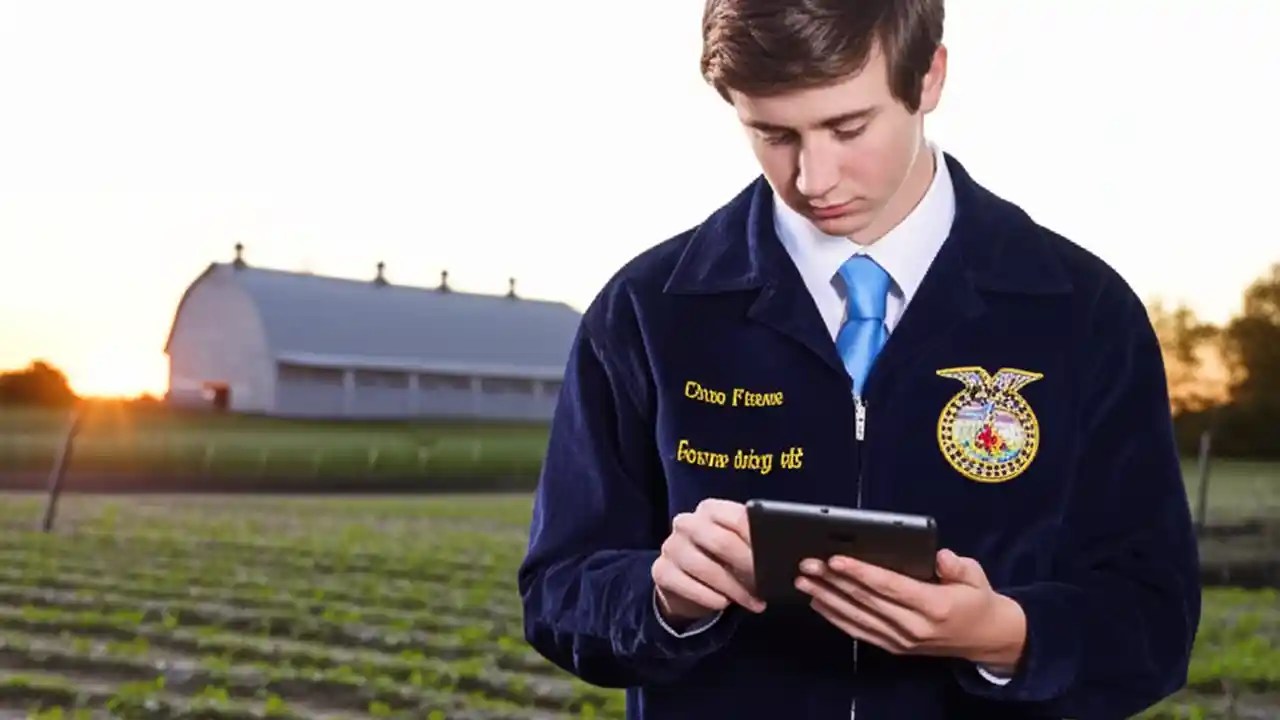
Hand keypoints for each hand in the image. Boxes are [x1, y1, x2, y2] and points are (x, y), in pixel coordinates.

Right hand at [651, 498, 766, 624]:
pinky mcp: (661, 571)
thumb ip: (751, 543)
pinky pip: (690, 587)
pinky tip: (724, 603)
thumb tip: (779, 555)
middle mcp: (687, 523)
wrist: (681, 580)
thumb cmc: (718, 559)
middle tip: (766, 583)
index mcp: (709, 509)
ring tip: (754, 602)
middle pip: (722, 543)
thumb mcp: (734, 545)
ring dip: (735, 589)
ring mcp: (671, 546)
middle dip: (748, 566)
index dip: (758, 539)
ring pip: (708, 569)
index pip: (737, 518)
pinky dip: (711, 598)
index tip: (776, 558)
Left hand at [794, 549, 1025, 672]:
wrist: (986, 639)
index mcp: (934, 606)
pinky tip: (818, 601)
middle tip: (807, 563)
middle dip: (833, 581)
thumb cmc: (976, 599)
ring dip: (827, 598)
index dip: (860, 572)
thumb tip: (939, 556)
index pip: (889, 586)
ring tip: (803, 580)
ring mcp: (901, 640)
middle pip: (866, 600)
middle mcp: (913, 627)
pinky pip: (859, 631)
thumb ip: (957, 566)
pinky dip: (836, 617)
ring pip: (856, 617)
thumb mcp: (975, 576)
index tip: (835, 559)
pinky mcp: (894, 647)